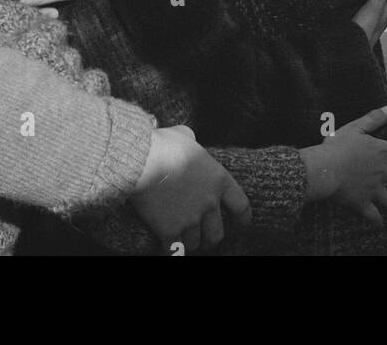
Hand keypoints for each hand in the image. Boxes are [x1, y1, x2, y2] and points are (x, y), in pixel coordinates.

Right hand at [130, 126, 250, 254]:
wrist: (143, 160)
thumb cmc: (164, 144)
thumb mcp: (185, 135)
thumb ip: (192, 140)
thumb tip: (188, 137)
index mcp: (218, 179)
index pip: (241, 206)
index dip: (243, 218)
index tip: (243, 224)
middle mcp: (209, 203)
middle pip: (217, 234)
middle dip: (210, 237)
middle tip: (203, 236)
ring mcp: (190, 219)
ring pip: (196, 244)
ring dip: (190, 242)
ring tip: (182, 239)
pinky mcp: (170, 231)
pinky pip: (174, 251)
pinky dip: (171, 250)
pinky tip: (166, 246)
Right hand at [299, 106, 386, 226]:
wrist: (325, 169)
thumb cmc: (336, 146)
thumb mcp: (355, 127)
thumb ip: (373, 118)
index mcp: (381, 152)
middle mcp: (382, 172)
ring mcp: (374, 190)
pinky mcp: (363, 204)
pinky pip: (374, 217)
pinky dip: (378, 222)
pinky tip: (379, 224)